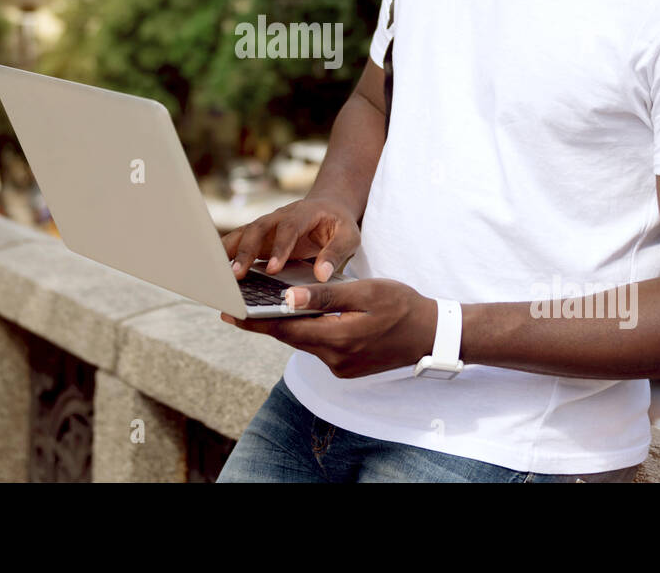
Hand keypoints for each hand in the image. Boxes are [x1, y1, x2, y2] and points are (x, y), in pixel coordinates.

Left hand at [220, 279, 437, 378]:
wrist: (431, 333)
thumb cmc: (401, 305)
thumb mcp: (365, 292)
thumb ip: (325, 296)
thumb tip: (286, 299)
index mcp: (338, 338)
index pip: (285, 330)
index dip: (254, 321)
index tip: (228, 311)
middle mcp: (336, 359)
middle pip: (290, 338)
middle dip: (264, 322)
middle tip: (235, 306)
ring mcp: (341, 367)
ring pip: (304, 342)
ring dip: (287, 326)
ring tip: (263, 307)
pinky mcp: (347, 367)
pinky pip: (319, 347)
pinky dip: (307, 332)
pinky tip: (300, 317)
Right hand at [222, 196, 359, 282]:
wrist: (328, 209)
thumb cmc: (338, 224)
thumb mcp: (349, 236)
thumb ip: (335, 253)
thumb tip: (321, 275)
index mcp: (303, 213)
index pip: (288, 228)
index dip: (279, 247)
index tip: (273, 269)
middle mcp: (280, 216)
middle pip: (258, 228)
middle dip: (246, 251)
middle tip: (237, 274)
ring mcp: (266, 225)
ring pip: (243, 233)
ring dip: (230, 252)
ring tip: (217, 275)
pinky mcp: (258, 237)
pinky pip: (239, 242)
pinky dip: (225, 254)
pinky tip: (215, 271)